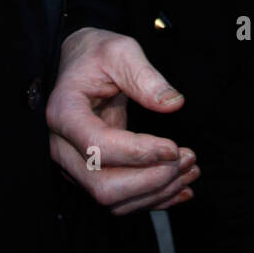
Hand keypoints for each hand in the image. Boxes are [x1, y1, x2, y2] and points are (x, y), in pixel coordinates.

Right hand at [47, 27, 198, 216]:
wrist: (78, 64)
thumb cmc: (96, 55)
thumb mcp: (120, 51)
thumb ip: (145, 76)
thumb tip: (173, 104)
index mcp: (65, 113)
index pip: (99, 148)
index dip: (139, 154)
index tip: (173, 147)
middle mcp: (62, 147)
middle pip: (103, 186)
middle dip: (151, 180)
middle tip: (187, 159)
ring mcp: (74, 164)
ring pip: (113, 200)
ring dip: (157, 192)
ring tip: (191, 169)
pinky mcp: (91, 173)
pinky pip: (120, 200)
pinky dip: (152, 199)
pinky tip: (181, 187)